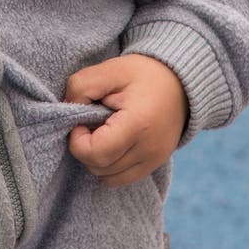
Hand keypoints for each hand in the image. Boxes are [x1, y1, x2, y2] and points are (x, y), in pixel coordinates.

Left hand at [65, 54, 187, 187]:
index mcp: (138, 124)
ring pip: (108, 177)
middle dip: (85, 147)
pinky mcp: (155, 165)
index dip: (78, 139)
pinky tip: (113, 141)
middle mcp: (148, 149)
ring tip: (104, 130)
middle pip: (99, 167)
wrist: (180, 82)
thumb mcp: (109, 70)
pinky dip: (110, 165)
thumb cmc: (142, 74)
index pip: (96, 153)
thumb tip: (68, 111)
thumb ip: (82, 87)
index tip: (81, 119)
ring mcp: (154, 161)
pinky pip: (122, 179)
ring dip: (97, 158)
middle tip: (91, 121)